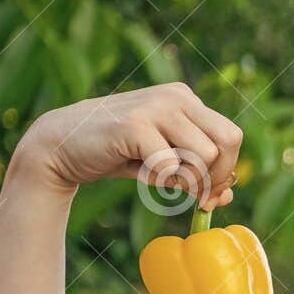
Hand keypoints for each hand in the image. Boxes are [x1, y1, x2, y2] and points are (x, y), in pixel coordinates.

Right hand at [14, 83, 242, 209]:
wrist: (61, 145)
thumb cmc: (117, 155)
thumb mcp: (164, 165)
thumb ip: (195, 175)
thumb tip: (228, 197)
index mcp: (186, 100)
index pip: (232, 136)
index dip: (226, 170)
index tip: (208, 195)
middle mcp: (177, 96)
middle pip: (228, 142)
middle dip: (214, 177)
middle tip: (190, 193)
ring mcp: (156, 106)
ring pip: (203, 156)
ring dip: (184, 180)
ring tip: (154, 175)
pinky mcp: (135, 124)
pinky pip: (170, 166)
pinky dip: (157, 180)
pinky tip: (136, 169)